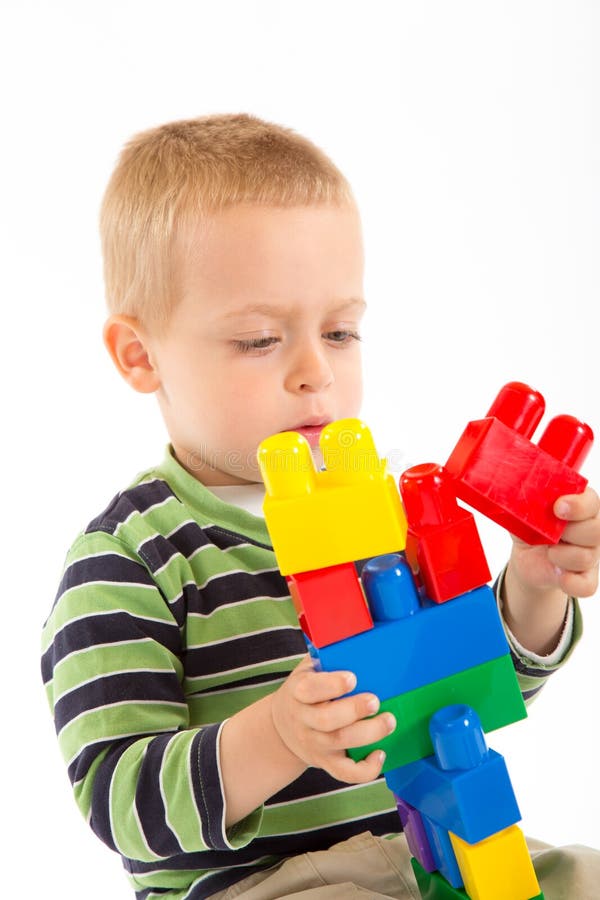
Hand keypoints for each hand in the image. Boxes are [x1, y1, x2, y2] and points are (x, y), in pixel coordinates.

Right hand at [270, 655, 395, 783]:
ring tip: (389, 720)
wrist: (282, 727)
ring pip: (339, 743)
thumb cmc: (306, 690)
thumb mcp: (307, 669)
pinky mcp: (327, 762)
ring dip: (367, 734)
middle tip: (375, 701)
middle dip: (353, 711)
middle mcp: (304, 720)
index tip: (352, 678)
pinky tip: (380, 754)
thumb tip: (353, 630)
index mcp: (298, 691)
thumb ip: (325, 655)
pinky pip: (345, 773)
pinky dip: (365, 769)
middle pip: (326, 720)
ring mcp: (315, 744)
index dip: (331, 685)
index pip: (309, 690)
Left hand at [510, 487, 599, 597]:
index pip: (591, 502)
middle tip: (551, 534)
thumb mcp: (523, 509)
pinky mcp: (583, 577)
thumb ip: (526, 499)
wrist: (528, 555)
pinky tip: (560, 576)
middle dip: (571, 532)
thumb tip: (515, 491)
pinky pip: (587, 585)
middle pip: (596, 530)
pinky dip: (573, 583)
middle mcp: (591, 529)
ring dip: (562, 556)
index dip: (578, 505)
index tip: (558, 508)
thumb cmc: (531, 525)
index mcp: (580, 506)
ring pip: (587, 557)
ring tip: (548, 552)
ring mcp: (590, 554)